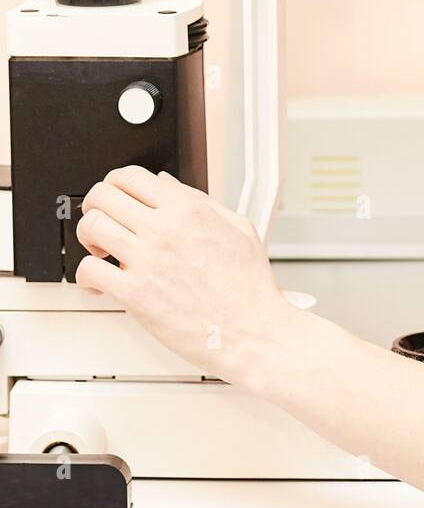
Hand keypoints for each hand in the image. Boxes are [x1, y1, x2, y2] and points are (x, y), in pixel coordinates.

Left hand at [75, 165, 297, 387]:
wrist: (253, 332)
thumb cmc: (248, 287)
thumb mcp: (236, 227)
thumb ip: (199, 200)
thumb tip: (166, 185)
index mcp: (187, 210)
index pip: (130, 176)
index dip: (115, 183)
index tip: (116, 197)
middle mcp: (163, 230)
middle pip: (102, 196)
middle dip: (95, 206)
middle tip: (103, 221)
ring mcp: (147, 261)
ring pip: (91, 227)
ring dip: (88, 236)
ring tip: (101, 250)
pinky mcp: (135, 295)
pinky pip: (90, 271)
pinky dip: (86, 276)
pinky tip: (100, 281)